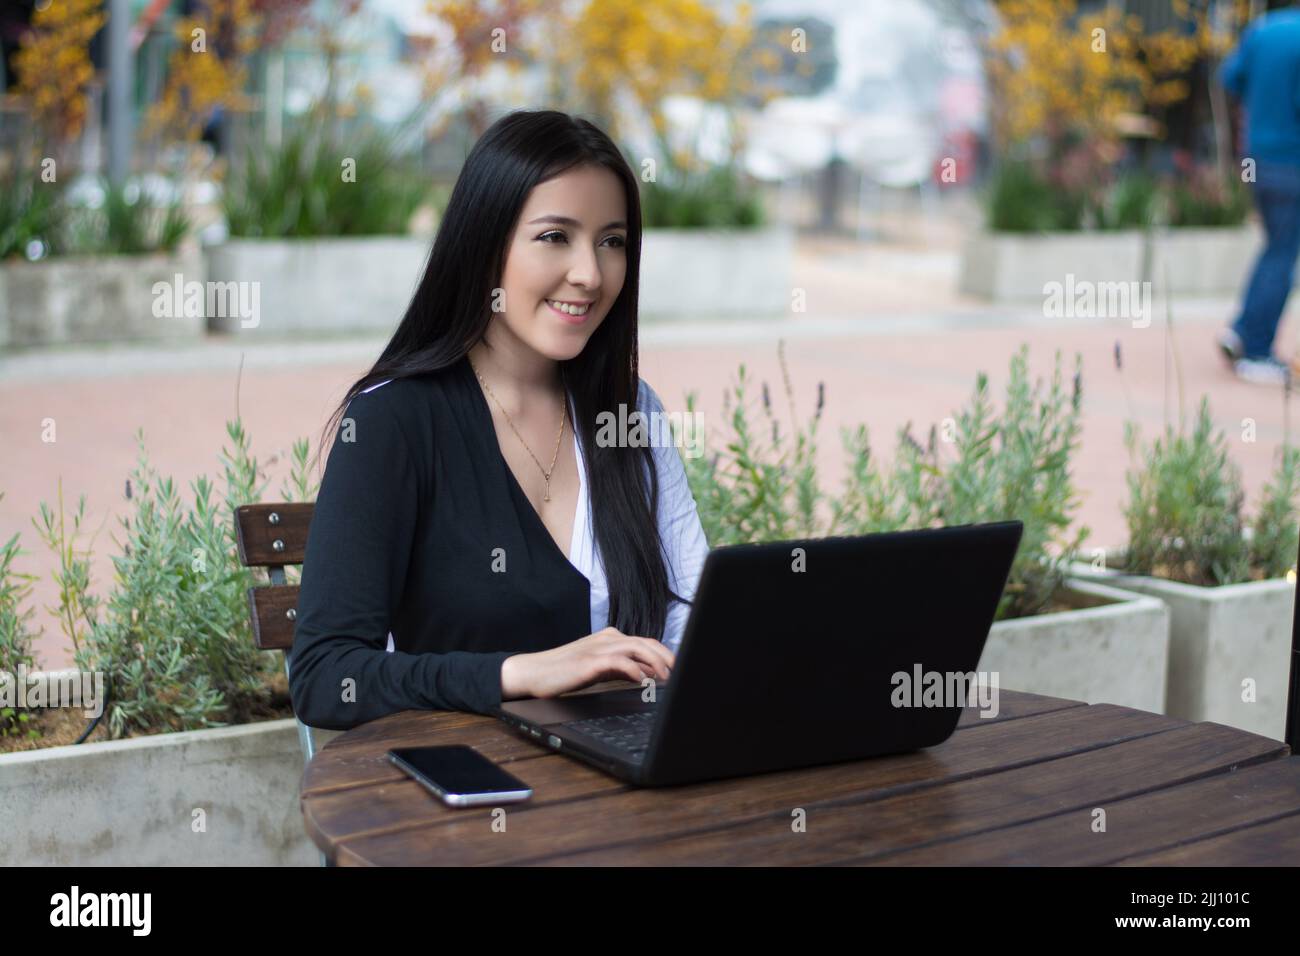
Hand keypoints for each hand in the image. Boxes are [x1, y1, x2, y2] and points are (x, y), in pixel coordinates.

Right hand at [500, 626, 674, 699]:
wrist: (534, 672)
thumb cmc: (564, 672)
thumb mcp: (598, 668)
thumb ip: (621, 668)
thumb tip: (647, 674)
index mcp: (610, 638)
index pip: (645, 642)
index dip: (664, 654)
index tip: (677, 668)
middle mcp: (607, 638)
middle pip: (646, 643)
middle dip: (666, 657)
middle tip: (679, 672)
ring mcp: (598, 647)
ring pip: (636, 648)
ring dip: (655, 662)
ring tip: (666, 677)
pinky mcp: (590, 660)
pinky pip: (619, 661)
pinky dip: (634, 669)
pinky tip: (642, 680)